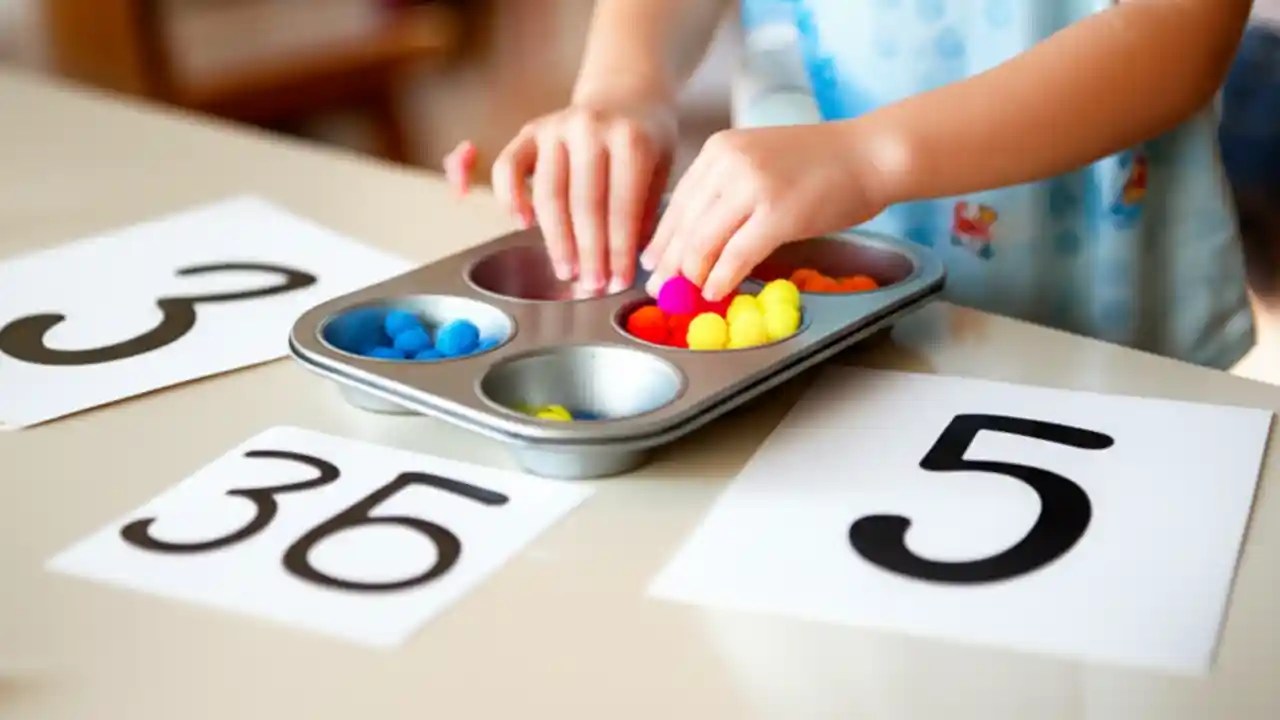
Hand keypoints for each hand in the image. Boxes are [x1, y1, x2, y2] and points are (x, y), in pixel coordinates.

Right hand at [444, 103, 676, 292]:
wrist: (624, 92)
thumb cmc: (645, 140)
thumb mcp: (661, 169)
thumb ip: (646, 212)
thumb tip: (629, 267)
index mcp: (631, 138)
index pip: (622, 206)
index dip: (619, 250)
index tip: (619, 282)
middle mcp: (590, 128)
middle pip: (584, 204)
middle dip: (588, 253)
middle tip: (591, 286)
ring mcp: (555, 127)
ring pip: (548, 193)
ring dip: (556, 240)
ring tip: (567, 271)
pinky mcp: (529, 131)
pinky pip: (508, 168)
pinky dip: (510, 198)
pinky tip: (522, 225)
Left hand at [640, 121, 889, 300]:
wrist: (870, 154)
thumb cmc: (822, 162)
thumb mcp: (760, 161)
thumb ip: (727, 189)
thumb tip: (698, 235)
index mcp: (720, 149)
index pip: (678, 200)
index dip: (662, 237)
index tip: (652, 261)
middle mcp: (729, 163)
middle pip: (684, 223)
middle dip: (669, 262)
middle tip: (659, 288)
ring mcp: (752, 187)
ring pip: (704, 242)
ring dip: (691, 274)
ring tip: (685, 295)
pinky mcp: (776, 215)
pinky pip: (736, 256)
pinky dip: (721, 278)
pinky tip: (714, 292)